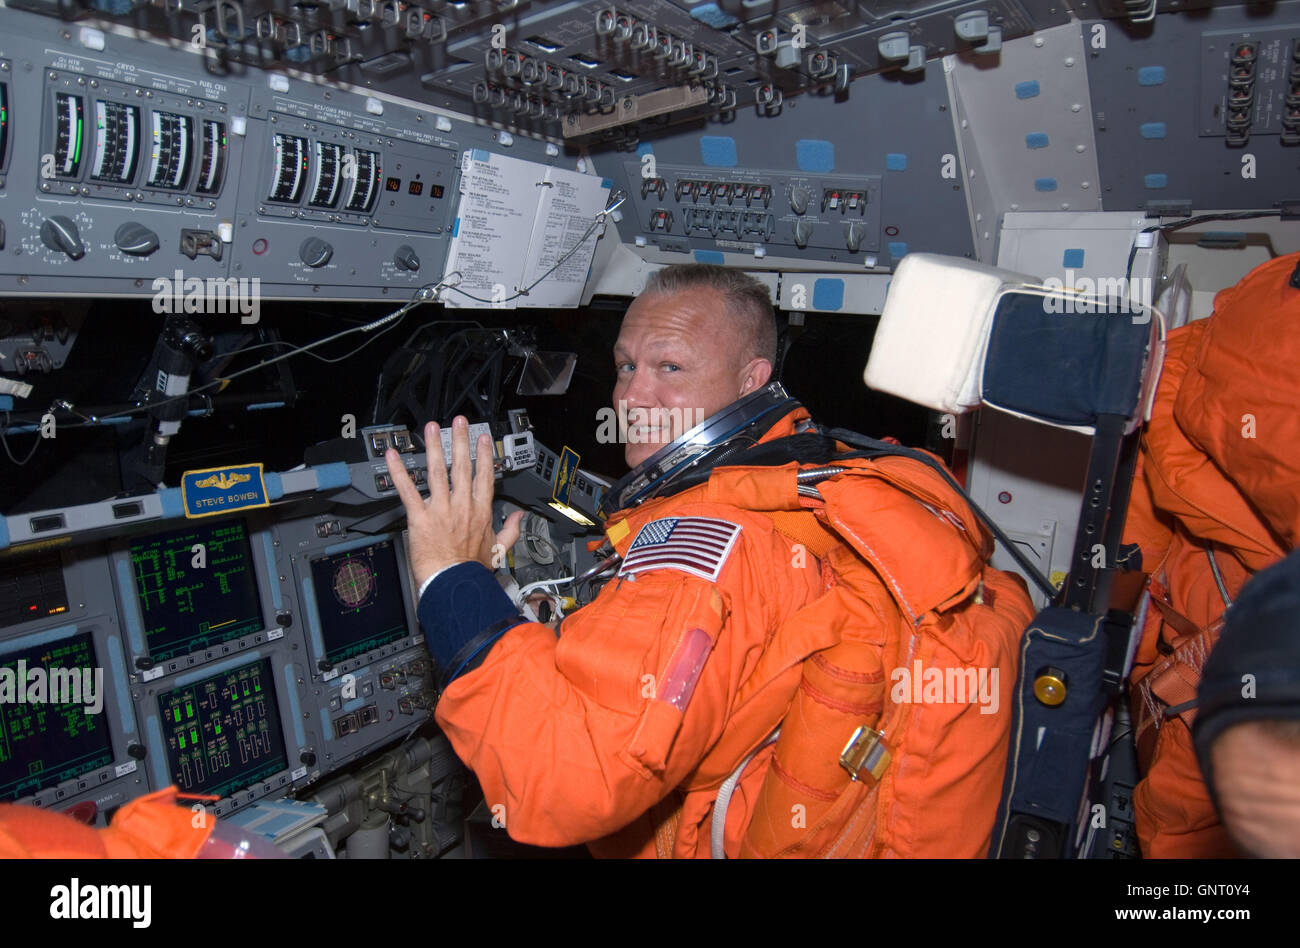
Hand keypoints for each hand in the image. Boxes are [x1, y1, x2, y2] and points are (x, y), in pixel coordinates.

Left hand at [386, 416, 524, 588]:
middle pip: (462, 467)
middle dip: (460, 441)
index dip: (484, 455)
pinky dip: (398, 473)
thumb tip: (518, 518)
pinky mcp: (420, 518)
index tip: (483, 439)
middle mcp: (461, 506)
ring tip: (432, 429)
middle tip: (458, 422)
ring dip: (434, 447)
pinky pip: (408, 491)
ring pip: (437, 472)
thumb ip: (510, 530)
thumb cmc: (473, 571)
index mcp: (480, 512)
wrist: (455, 585)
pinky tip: (392, 457)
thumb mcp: (499, 550)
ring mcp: (440, 510)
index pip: (484, 476)